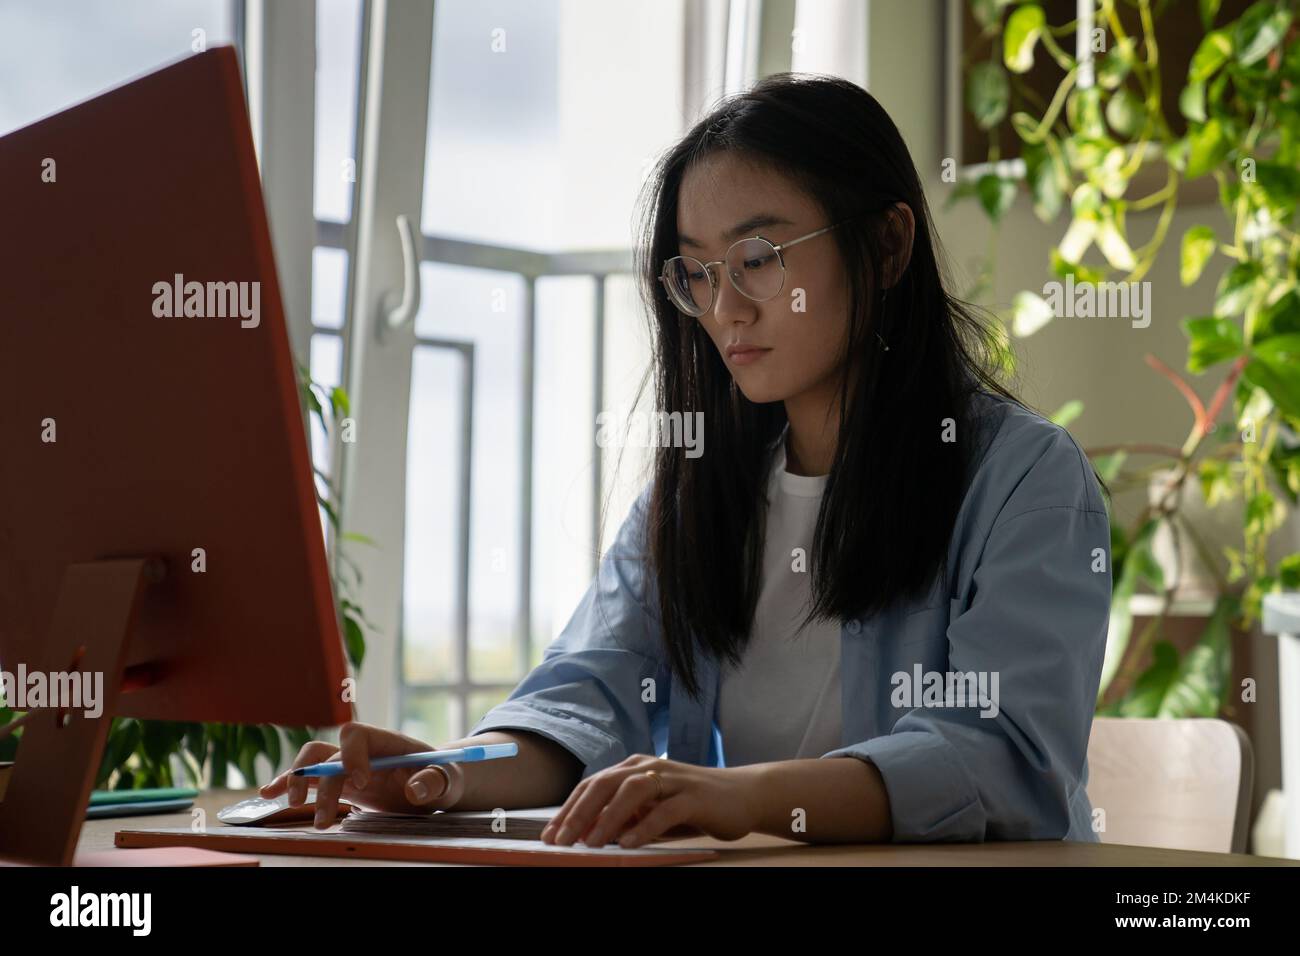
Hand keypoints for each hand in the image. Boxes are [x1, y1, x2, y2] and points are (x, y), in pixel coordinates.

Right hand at [259, 721, 464, 828]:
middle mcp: (361, 751)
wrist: (436, 784)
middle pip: (326, 751)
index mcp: (386, 742)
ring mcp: (348, 767)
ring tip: (296, 807)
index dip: (352, 755)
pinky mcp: (341, 785)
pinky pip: (309, 781)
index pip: (357, 735)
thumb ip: (433, 781)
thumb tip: (414, 789)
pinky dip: (287, 785)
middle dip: (316, 776)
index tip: (360, 782)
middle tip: (319, 811)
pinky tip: (268, 794)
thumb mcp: (447, 779)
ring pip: (311, 764)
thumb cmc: (442, 776)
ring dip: (298, 783)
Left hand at [540, 754, 759, 847]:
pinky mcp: (695, 796)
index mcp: (635, 767)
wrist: (742, 794)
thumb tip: (587, 833)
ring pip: (633, 791)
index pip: (593, 785)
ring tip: (592, 843)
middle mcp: (650, 767)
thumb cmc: (692, 804)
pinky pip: (666, 810)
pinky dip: (645, 826)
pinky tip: (630, 844)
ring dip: (609, 818)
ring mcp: (673, 780)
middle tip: (561, 840)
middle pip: (606, 784)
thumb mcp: (652, 808)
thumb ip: (624, 815)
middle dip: (580, 813)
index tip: (550, 835)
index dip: (569, 809)